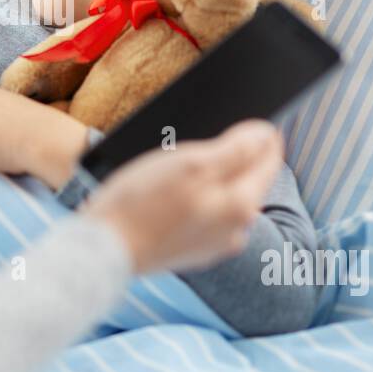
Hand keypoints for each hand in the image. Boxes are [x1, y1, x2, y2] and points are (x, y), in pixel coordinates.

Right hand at [83, 119, 283, 274]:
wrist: (103, 250)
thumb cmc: (142, 203)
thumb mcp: (191, 163)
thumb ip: (236, 149)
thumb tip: (265, 134)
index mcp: (241, 205)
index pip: (269, 159)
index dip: (262, 134)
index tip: (254, 119)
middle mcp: (236, 230)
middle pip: (248, 180)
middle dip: (236, 156)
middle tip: (208, 139)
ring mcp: (215, 244)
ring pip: (225, 198)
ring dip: (214, 178)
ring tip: (182, 166)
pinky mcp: (193, 252)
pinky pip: (206, 215)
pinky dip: (197, 199)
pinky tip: (171, 194)